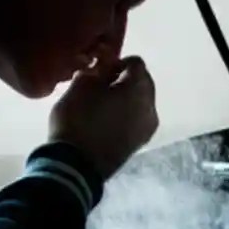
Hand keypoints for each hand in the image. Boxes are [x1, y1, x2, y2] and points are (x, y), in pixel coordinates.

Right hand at [49, 54, 157, 178]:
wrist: (77, 167)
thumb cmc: (78, 120)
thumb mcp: (79, 87)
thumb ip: (93, 71)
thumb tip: (100, 70)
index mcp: (140, 88)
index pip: (136, 62)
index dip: (116, 61)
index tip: (98, 70)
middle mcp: (151, 107)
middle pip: (142, 82)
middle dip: (124, 80)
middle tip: (99, 85)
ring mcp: (148, 128)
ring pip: (140, 102)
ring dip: (125, 99)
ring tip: (100, 105)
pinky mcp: (140, 144)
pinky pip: (136, 120)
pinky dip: (125, 115)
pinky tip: (105, 120)